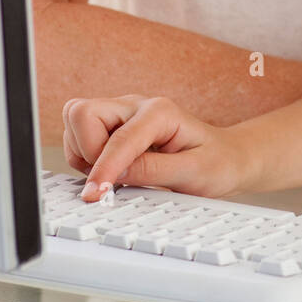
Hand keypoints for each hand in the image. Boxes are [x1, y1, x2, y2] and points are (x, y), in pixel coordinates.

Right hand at [61, 94, 248, 200]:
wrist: (226, 157)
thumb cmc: (215, 162)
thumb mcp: (193, 172)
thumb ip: (153, 171)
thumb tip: (115, 174)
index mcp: (160, 112)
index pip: (118, 138)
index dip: (103, 169)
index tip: (95, 195)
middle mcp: (136, 106)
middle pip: (82, 112)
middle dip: (85, 150)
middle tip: (108, 178)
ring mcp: (122, 114)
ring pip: (75, 121)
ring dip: (83, 153)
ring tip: (113, 174)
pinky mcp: (113, 126)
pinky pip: (79, 135)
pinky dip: (84, 156)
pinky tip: (110, 171)